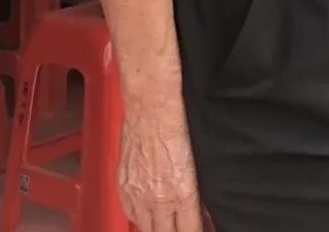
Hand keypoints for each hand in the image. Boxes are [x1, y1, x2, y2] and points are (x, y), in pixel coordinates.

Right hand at [117, 106, 211, 231]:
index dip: (196, 231)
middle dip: (175, 231)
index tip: (201, 229)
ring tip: (166, 224)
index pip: (189, 230)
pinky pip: (130, 214)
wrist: (151, 109)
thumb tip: (206, 210)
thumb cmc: (179, 127)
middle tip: (182, 226)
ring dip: (157, 228)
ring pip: (146, 228)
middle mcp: (158, 201)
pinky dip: (140, 217)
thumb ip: (199, 192)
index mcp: (182, 194)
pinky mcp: (123, 188)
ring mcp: (137, 196)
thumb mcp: (198, 162)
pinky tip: (148, 214)